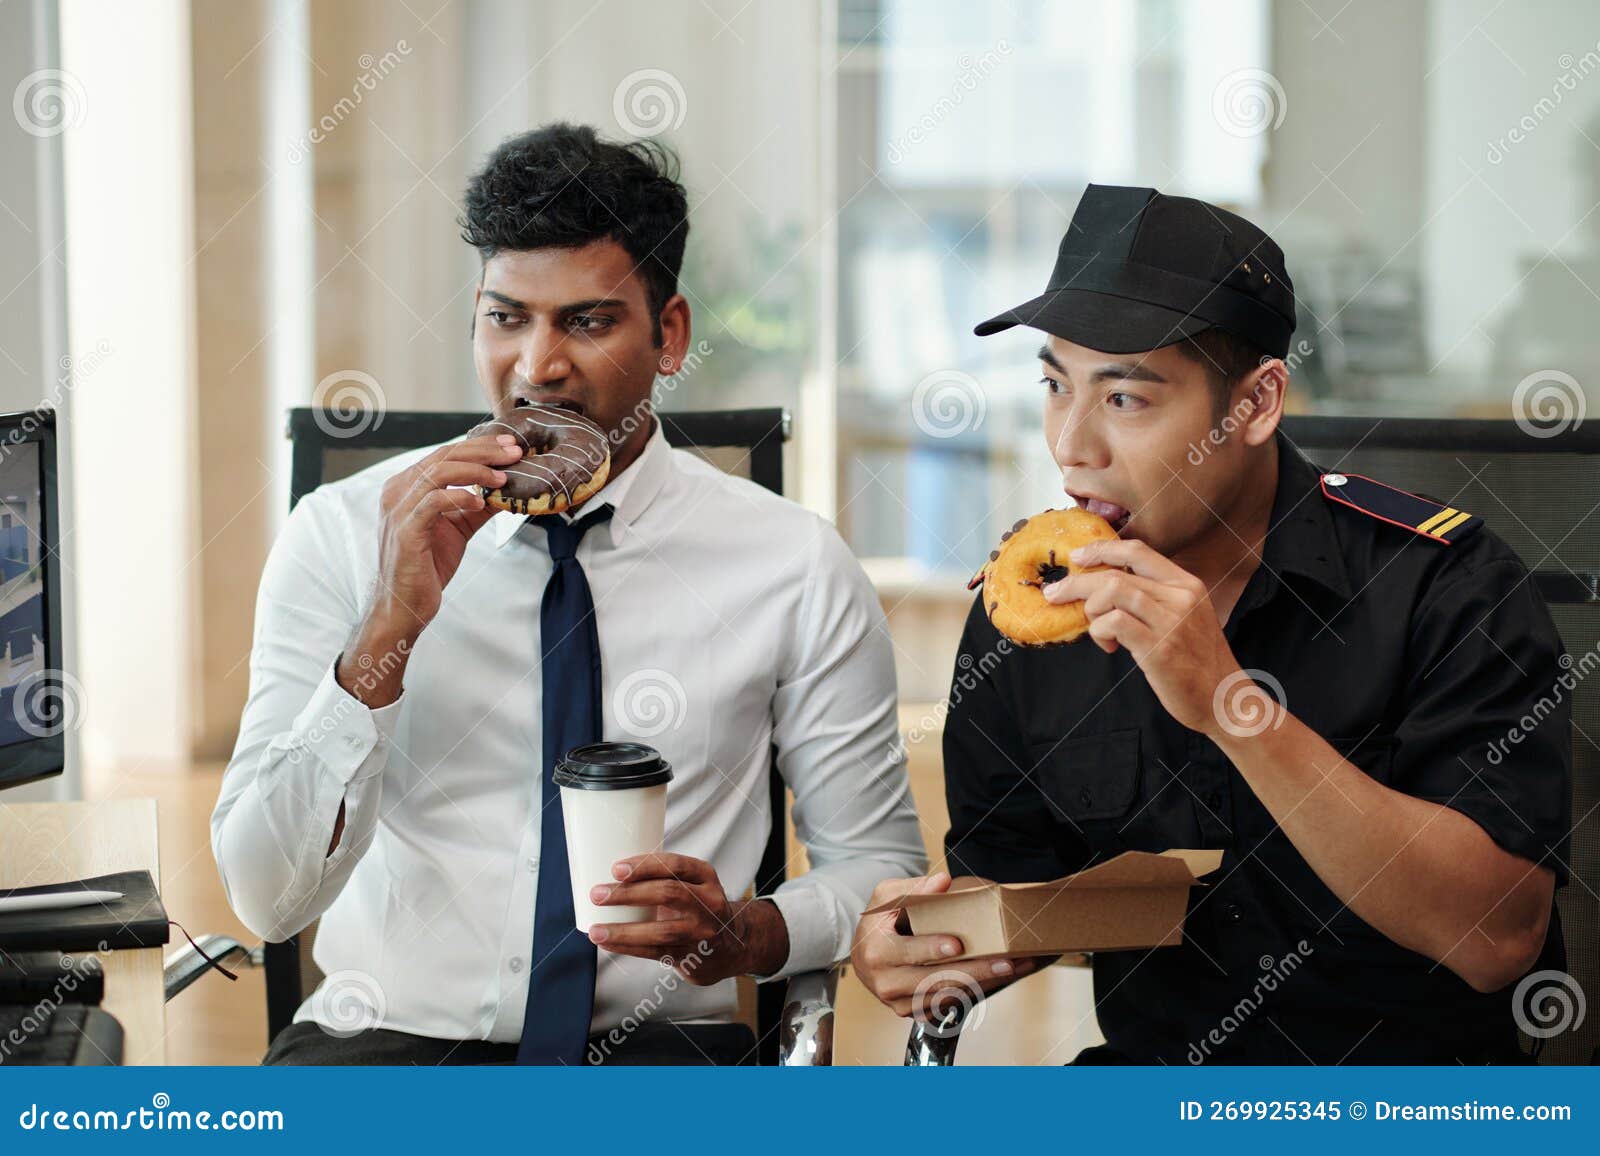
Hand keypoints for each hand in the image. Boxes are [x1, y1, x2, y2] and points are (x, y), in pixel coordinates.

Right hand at [337, 435, 521, 705]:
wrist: (405, 605)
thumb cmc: (427, 565)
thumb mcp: (459, 528)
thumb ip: (478, 507)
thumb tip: (509, 488)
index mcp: (408, 485)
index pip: (446, 454)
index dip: (481, 446)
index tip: (512, 447)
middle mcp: (398, 490)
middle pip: (444, 456)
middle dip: (484, 451)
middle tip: (515, 452)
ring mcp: (398, 509)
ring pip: (439, 472)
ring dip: (476, 471)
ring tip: (502, 478)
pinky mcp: (405, 530)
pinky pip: (433, 502)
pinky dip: (459, 497)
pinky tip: (480, 502)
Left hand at [588, 852, 788, 983]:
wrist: (733, 944)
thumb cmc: (698, 906)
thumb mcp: (693, 883)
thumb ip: (663, 877)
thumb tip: (610, 875)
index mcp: (705, 876)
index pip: (676, 865)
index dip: (645, 866)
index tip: (616, 869)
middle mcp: (708, 903)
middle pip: (668, 894)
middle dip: (628, 894)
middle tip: (597, 894)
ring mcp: (701, 932)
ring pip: (661, 931)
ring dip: (623, 930)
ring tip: (595, 930)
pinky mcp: (692, 957)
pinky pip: (655, 953)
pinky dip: (628, 947)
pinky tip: (607, 942)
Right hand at [850, 873, 1038, 1018]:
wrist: (865, 955)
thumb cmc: (879, 923)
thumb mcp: (887, 897)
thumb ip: (915, 889)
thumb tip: (942, 882)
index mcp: (877, 952)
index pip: (908, 952)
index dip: (932, 949)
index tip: (957, 944)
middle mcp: (886, 983)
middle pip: (935, 981)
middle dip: (974, 972)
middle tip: (1006, 962)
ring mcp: (900, 1002)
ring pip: (946, 997)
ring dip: (983, 984)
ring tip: (1013, 968)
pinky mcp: (914, 1012)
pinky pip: (947, 1005)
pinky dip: (975, 992)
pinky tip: (997, 979)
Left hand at [1042, 538, 1248, 735]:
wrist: (1224, 698)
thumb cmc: (1198, 662)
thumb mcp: (1185, 617)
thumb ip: (1154, 599)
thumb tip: (1104, 588)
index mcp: (1186, 584)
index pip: (1138, 551)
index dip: (1102, 549)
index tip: (1078, 557)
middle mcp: (1181, 597)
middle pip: (1116, 573)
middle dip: (1077, 582)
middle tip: (1056, 594)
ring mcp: (1171, 621)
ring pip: (1112, 591)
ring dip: (1090, 609)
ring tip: (1094, 629)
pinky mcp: (1159, 648)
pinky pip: (1113, 623)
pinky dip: (1099, 631)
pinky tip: (1108, 646)